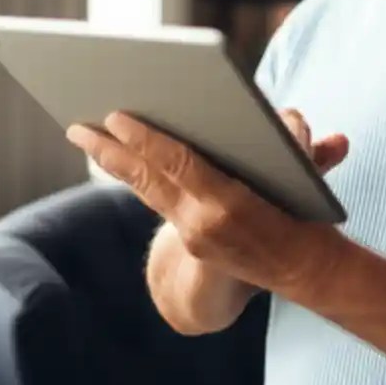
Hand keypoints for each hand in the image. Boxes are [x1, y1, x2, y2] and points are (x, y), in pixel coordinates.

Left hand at [65, 108, 349, 299]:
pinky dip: (137, 176)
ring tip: (85, 137)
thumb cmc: (308, 210)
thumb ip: (297, 139)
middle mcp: (203, 222)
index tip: (116, 116)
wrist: (304, 269)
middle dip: (108, 151)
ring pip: (144, 189)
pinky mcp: (190, 239)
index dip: (144, 139)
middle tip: (76, 126)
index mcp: (228, 205)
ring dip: (113, 162)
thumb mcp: (308, 172)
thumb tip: (286, 118)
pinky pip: (156, 199)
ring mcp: (193, 234)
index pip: (177, 164)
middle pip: (146, 178)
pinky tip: (120, 157)